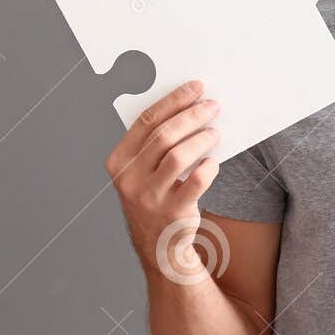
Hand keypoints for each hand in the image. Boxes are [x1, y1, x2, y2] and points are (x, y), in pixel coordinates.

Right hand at [104, 79, 221, 275]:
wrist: (159, 246)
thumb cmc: (156, 197)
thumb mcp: (143, 171)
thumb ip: (155, 144)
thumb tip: (189, 106)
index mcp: (119, 161)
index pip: (146, 120)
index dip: (174, 100)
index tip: (195, 88)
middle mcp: (129, 179)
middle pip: (164, 135)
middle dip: (192, 115)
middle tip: (212, 106)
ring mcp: (149, 197)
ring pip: (179, 156)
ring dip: (202, 139)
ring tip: (215, 133)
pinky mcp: (172, 213)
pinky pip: (197, 181)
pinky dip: (208, 167)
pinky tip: (213, 162)